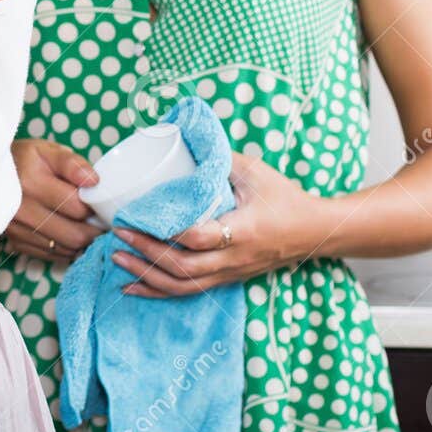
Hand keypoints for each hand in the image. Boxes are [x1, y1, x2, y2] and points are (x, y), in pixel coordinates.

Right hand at [1, 138, 100, 264]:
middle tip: (98, 218)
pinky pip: (52, 255)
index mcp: (31, 182)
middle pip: (74, 235)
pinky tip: (66, 230)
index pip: (77, 207)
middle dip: (93, 229)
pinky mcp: (15, 242)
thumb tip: (94, 182)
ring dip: (81, 240)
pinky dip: (65, 247)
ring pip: (65, 249)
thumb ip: (73, 164)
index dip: (95, 206)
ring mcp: (16, 229)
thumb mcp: (49, 151)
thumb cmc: (26, 160)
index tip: (99, 202)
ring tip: (83, 224)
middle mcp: (21, 209)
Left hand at [112, 151, 327, 296]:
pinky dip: (158, 291)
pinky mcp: (226, 279)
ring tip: (116, 259)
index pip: (200, 237)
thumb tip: (179, 139)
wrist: (315, 231)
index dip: (166, 232)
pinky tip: (132, 287)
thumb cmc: (284, 197)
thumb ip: (218, 158)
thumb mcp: (255, 171)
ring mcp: (230, 273)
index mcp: (243, 231)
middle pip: (185, 268)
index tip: (136, 217)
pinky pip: (189, 292)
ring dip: (147, 276)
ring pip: (184, 286)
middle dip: (147, 254)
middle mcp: (235, 259)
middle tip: (117, 233)